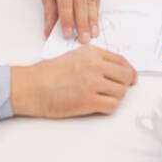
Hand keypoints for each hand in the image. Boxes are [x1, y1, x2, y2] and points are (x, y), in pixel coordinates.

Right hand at [9, 47, 136, 117]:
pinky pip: (112, 106)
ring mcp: (92, 84)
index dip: (129, 70)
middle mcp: (95, 66)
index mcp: (92, 53)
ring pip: (120, 92)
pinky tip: (101, 106)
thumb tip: (112, 69)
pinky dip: (109, 108)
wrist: (32, 86)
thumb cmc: (47, 73)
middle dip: (126, 84)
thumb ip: (93, 59)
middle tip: (121, 89)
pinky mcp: (88, 102)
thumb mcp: (73, 56)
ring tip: (105, 98)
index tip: (130, 76)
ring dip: (116, 97)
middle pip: (125, 76)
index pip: (121, 60)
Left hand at [39, 0, 105, 43]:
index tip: (69, 34)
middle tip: (84, 39)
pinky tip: (95, 20)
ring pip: (92, 0)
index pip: (65, 0)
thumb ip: (49, 12)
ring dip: (92, 19)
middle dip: (82, 22)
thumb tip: (48, 32)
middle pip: (81, 1)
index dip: (67, 19)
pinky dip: (96, 9)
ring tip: (92, 33)